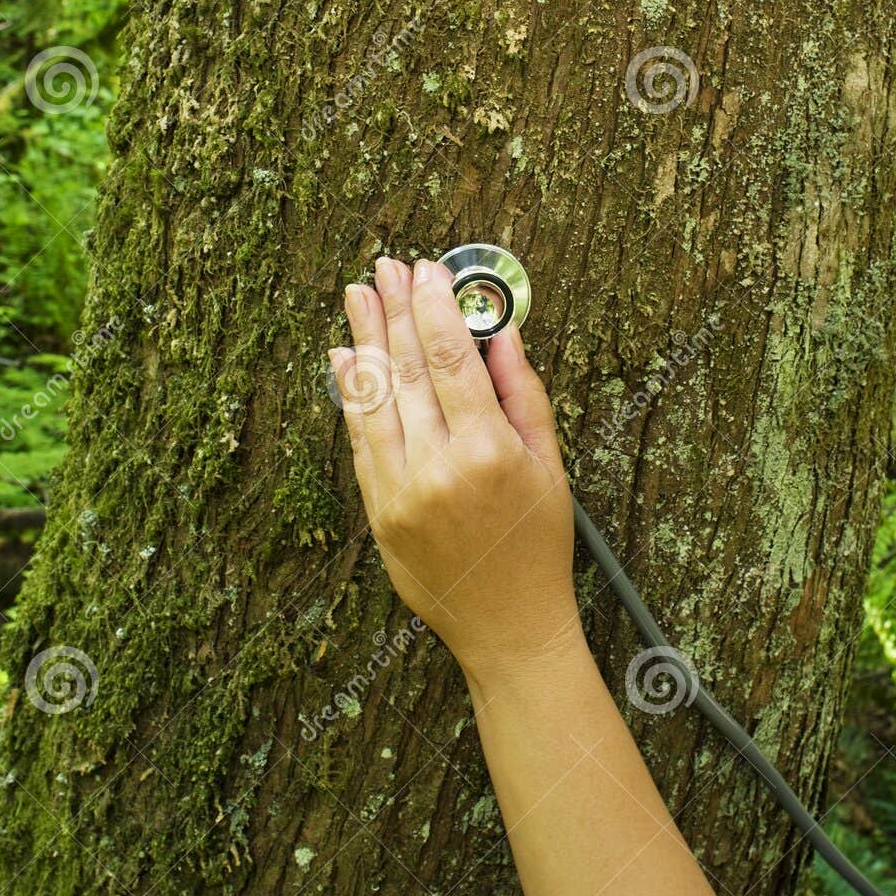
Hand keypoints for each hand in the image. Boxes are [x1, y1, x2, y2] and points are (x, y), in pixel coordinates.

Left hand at [329, 257, 578, 680]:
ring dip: (364, 340)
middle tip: (384, 267)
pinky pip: (359, 440)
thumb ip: (523, 393)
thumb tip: (500, 331)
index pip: (452, 359)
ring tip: (358, 294)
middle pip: (408, 370)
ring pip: (375, 399)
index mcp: (488, 452)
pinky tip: (346, 357)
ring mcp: (399, 493)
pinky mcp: (377, 513)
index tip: (426, 270)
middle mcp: (437, 469)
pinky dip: (350, 395)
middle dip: (394, 310)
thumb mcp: (550, 465)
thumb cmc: (538, 545)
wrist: (508, 628)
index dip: (434, 307)